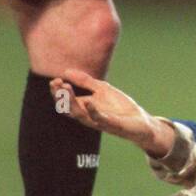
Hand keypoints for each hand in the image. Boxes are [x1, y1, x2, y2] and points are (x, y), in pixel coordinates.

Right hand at [48, 70, 173, 157]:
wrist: (141, 121)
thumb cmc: (121, 107)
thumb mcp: (102, 89)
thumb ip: (86, 81)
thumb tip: (66, 71)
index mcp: (85, 108)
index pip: (65, 102)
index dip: (58, 92)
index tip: (54, 80)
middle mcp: (89, 116)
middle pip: (68, 109)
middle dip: (60, 96)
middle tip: (57, 83)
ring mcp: (100, 122)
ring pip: (80, 115)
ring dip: (71, 102)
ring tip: (66, 88)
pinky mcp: (113, 125)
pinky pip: (100, 120)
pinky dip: (93, 111)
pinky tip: (88, 102)